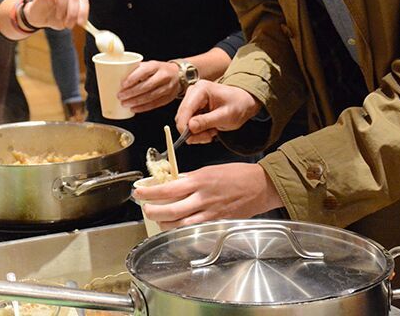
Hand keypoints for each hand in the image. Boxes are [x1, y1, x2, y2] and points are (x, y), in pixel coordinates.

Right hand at [22, 0, 89, 29]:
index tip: (81, 23)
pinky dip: (52, 2)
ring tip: (59, 17)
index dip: (83, 12)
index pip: (83, 0)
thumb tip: (87, 25)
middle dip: (73, 13)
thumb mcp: (67, 22)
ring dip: (62, 8)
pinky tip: (50, 8)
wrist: (38, 18)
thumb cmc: (54, 18)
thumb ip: (76, 21)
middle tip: (69, 25)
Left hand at [117, 60, 179, 111]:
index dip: (133, 78)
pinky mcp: (168, 98)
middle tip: (121, 96)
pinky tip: (134, 108)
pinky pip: (155, 104)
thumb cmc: (159, 70)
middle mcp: (164, 76)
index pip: (144, 71)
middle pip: (147, 86)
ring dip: (136, 101)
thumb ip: (137, 69)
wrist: (177, 74)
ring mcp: (168, 88)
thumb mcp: (149, 65)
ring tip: (125, 103)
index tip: (123, 84)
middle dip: (132, 93)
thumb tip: (118, 75)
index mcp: (156, 66)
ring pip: (151, 96)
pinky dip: (143, 108)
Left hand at [134, 163, 283, 228]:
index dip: (150, 193)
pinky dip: (182, 229)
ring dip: (165, 223)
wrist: (260, 186)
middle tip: (145, 209)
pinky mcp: (217, 223)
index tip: (139, 193)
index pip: (168, 188)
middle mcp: (202, 198)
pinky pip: (194, 229)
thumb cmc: (236, 175)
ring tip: (158, 218)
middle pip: (171, 210)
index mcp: (199, 180)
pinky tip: (176, 226)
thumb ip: (190, 179)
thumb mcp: (209, 170)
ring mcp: (210, 213)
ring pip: (180, 224)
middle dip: (153, 211)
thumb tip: (172, 184)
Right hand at [175, 80, 260, 143]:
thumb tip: (190, 127)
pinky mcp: (192, 107)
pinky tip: (209, 129)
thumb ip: (207, 121)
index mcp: (201, 89)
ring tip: (212, 132)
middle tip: (209, 136)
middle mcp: (193, 92)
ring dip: (196, 132)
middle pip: (181, 117)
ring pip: (184, 122)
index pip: (185, 110)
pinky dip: (197, 130)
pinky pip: (188, 123)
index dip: (184, 126)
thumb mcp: (225, 116)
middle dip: (193, 131)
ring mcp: (191, 99)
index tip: (191, 139)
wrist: (243, 101)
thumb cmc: (238, 105)